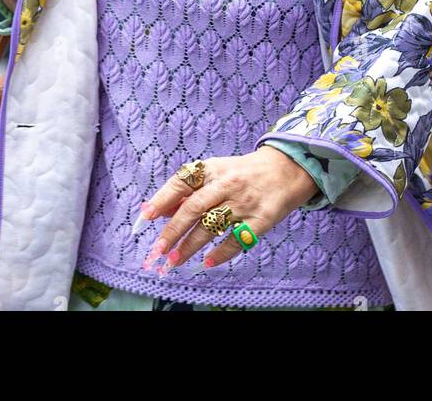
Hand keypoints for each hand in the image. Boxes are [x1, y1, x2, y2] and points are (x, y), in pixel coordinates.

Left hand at [134, 148, 318, 274]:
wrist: (286, 169)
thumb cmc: (243, 173)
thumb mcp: (216, 172)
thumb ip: (189, 190)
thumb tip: (160, 210)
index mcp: (212, 169)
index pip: (182, 183)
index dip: (162, 199)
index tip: (145, 217)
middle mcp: (226, 184)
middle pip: (194, 208)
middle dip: (172, 231)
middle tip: (157, 250)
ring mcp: (244, 202)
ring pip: (211, 226)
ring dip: (190, 246)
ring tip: (174, 261)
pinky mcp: (260, 219)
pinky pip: (237, 240)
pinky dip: (220, 253)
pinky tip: (206, 262)